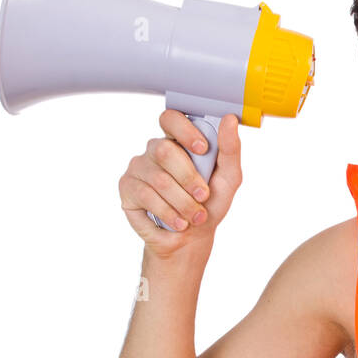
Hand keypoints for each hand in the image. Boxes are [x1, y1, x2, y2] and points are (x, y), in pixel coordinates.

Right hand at [118, 110, 243, 256]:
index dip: (184, 130)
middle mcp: (155, 150)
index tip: (202, 149)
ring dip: (183, 202)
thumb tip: (230, 120)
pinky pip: (145, 195)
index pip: (171, 119)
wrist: (192, 238)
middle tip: (203, 196)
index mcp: (179, 141)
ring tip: (195, 216)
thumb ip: (230, 149)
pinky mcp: (127, 188)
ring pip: (158, 179)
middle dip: (189, 178)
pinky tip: (178, 222)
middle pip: (164, 150)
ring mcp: (138, 168)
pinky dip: (168, 212)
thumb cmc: (209, 204)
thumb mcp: (228, 178)